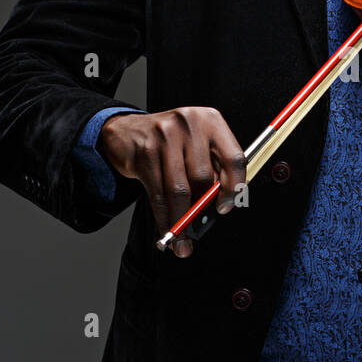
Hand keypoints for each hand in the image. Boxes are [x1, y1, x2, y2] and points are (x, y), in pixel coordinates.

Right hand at [99, 107, 246, 257]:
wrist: (127, 132)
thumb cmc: (170, 142)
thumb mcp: (197, 144)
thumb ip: (212, 167)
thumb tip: (218, 204)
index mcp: (211, 121)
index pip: (234, 158)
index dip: (234, 188)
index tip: (226, 207)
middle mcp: (189, 125)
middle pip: (203, 176)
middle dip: (202, 207)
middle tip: (199, 225)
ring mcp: (165, 137)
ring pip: (179, 190)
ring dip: (182, 221)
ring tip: (183, 240)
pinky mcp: (145, 153)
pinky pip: (158, 194)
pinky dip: (165, 218)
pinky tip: (169, 231)